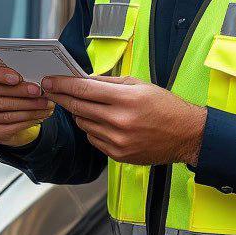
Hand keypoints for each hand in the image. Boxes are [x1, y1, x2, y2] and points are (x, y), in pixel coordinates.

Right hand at [0, 59, 54, 145]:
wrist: (8, 117)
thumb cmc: (12, 90)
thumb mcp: (13, 78)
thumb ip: (18, 74)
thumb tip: (39, 78)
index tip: (17, 78)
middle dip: (22, 92)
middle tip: (40, 92)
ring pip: (6, 111)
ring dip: (30, 108)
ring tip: (46, 105)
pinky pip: (11, 125)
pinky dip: (29, 120)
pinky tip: (41, 115)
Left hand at [42, 74, 206, 166]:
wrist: (186, 135)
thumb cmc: (165, 106)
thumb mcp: (140, 85)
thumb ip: (109, 83)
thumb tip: (83, 80)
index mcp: (126, 99)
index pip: (84, 89)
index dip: (62, 84)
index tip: (49, 81)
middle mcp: (120, 121)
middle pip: (78, 108)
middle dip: (61, 97)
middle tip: (51, 90)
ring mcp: (118, 141)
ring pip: (83, 124)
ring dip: (80, 113)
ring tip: (88, 106)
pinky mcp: (118, 155)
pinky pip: (93, 139)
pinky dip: (93, 129)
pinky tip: (103, 123)